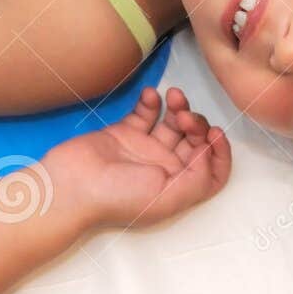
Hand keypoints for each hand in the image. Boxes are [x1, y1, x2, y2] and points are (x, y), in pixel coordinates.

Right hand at [42, 87, 231, 228]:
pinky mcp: (124, 133)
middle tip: (184, 117)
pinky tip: (150, 96)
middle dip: (197, 125)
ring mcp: (145, 150)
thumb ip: (199, 179)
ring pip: (173, 123)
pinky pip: (146, 113)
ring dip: (180, 107)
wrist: (71, 186)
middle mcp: (165, 169)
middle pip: (195, 141)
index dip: (221, 152)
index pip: (212, 170)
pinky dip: (152, 102)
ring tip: (173, 98)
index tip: (214, 134)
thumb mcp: (169, 197)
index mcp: (179, 187)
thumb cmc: (118, 197)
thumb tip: (208, 154)